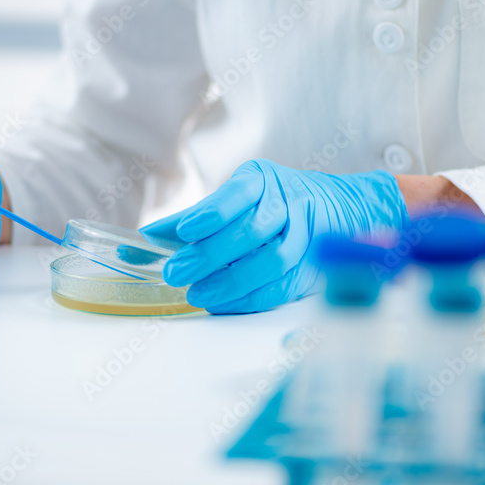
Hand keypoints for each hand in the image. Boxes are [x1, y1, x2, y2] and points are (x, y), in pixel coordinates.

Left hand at [141, 159, 407, 313]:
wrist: (341, 209)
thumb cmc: (273, 204)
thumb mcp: (235, 200)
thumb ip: (190, 220)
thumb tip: (143, 240)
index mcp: (260, 179)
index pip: (238, 195)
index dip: (213, 213)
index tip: (186, 232)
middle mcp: (287, 201)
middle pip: (252, 230)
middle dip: (211, 254)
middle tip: (177, 273)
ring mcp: (307, 233)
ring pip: (273, 259)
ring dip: (233, 281)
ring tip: (198, 294)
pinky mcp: (316, 263)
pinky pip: (285, 285)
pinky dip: (252, 298)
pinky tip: (225, 305)